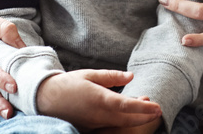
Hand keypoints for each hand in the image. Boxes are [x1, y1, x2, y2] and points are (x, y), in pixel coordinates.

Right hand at [37, 70, 160, 130]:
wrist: (44, 99)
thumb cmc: (68, 84)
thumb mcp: (90, 75)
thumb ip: (112, 76)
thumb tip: (131, 76)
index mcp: (99, 98)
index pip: (126, 106)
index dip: (143, 108)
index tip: (157, 107)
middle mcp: (97, 115)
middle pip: (126, 119)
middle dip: (144, 116)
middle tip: (157, 110)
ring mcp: (93, 124)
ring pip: (119, 125)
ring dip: (135, 118)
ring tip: (146, 108)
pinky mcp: (89, 129)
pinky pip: (110, 128)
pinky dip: (122, 123)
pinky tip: (128, 115)